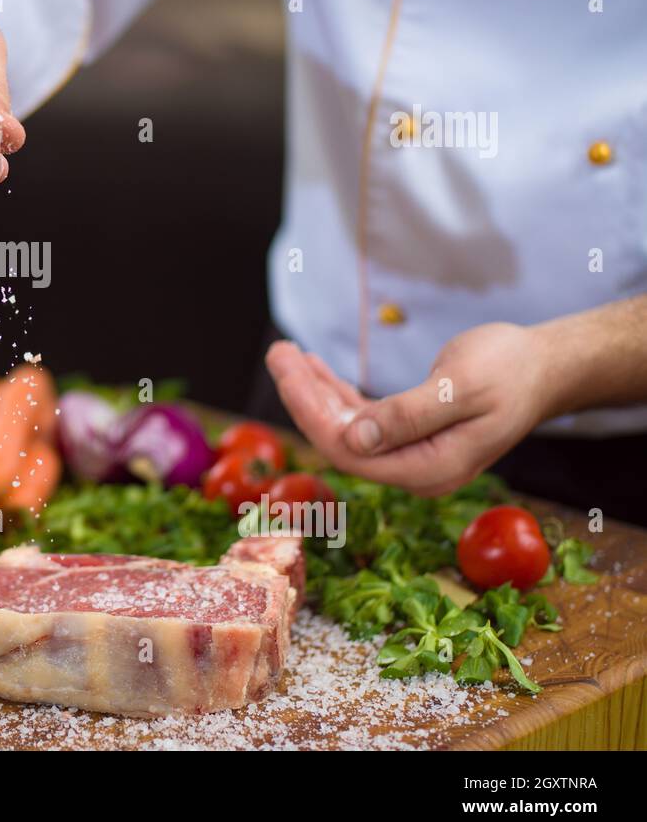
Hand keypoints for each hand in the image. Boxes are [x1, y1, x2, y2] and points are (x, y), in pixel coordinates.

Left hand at [265, 323, 554, 495]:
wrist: (544, 367)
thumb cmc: (510, 371)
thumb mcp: (460, 389)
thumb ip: (408, 416)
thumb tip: (355, 439)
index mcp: (428, 469)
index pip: (349, 450)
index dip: (311, 412)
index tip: (287, 370)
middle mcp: (414, 470)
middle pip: (340, 440)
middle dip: (303, 396)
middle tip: (278, 351)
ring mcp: (410, 456)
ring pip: (345, 428)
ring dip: (313, 391)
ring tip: (286, 352)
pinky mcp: (408, 436)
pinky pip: (360, 419)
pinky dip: (334, 393)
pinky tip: (313, 369)